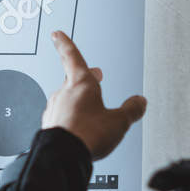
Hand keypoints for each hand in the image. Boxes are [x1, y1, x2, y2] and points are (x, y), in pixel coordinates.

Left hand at [39, 31, 146, 159]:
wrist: (62, 156)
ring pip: (65, 98)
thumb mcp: (119, 122)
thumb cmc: (87, 134)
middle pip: (72, 79)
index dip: (65, 44)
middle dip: (83, 76)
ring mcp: (54, 110)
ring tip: (88, 107)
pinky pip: (61, 116)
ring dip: (76, 99)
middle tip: (93, 74)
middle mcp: (63, 94)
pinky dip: (69, 117)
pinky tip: (76, 127)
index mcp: (81, 84)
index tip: (57, 34)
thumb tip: (139, 102)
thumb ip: (130, 110)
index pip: (72, 57)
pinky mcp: (49, 127)